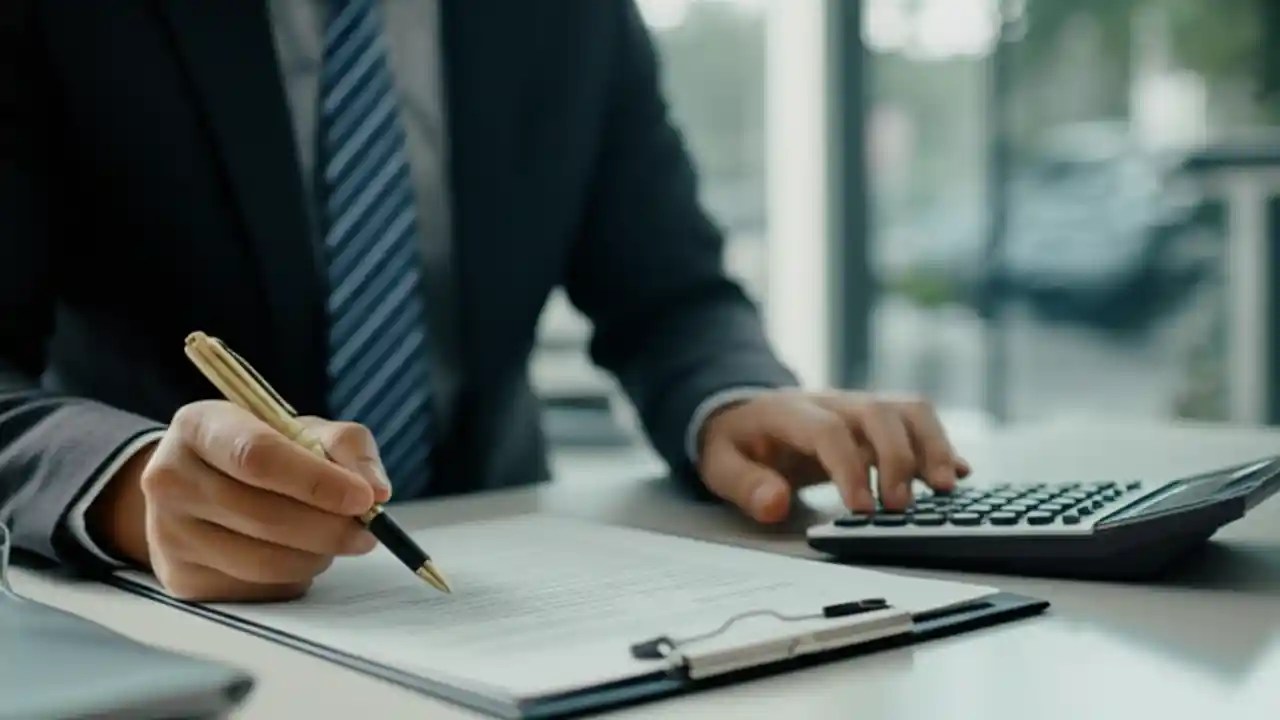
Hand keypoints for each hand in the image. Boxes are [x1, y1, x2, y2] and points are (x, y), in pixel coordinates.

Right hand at [87, 400, 391, 601]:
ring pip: (265, 561)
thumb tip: (376, 491)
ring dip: (317, 555)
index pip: (259, 456)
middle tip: (368, 530)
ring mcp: (168, 534)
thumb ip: (346, 447)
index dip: (317, 482)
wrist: (200, 489)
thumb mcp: (302, 430)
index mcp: (198, 426)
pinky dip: (294, 577)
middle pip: (265, 515)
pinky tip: (297, 555)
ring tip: (332, 538)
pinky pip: (258, 589)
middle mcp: (169, 478)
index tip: (364, 499)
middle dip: (331, 527)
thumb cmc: (263, 452)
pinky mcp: (181, 579)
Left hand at [696, 390, 969, 521]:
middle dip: (897, 458)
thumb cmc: (737, 443)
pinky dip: (941, 446)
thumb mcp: (720, 464)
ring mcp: (858, 407)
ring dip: (932, 446)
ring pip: (908, 410)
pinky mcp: (878, 421)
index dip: (849, 467)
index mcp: (789, 412)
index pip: (828, 430)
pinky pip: (918, 422)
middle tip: (900, 506)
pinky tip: (957, 474)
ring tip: (943, 488)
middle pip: (878, 413)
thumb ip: (744, 484)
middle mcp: (832, 402)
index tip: (862, 509)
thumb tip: (774, 503)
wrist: (744, 414)